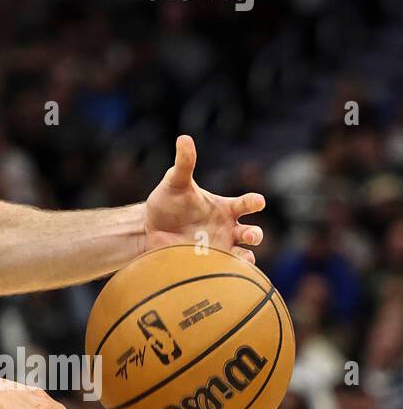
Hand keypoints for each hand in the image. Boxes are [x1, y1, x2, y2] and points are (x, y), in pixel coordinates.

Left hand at [144, 134, 264, 262]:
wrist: (151, 226)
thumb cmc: (168, 200)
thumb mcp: (175, 181)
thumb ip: (183, 163)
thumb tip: (184, 138)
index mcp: (225, 207)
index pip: (247, 204)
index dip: (254, 202)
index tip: (257, 201)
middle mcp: (228, 228)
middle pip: (253, 233)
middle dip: (256, 234)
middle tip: (251, 235)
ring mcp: (220, 247)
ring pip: (243, 255)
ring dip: (246, 257)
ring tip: (243, 257)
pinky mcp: (207, 262)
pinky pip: (222, 268)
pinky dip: (225, 270)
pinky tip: (221, 270)